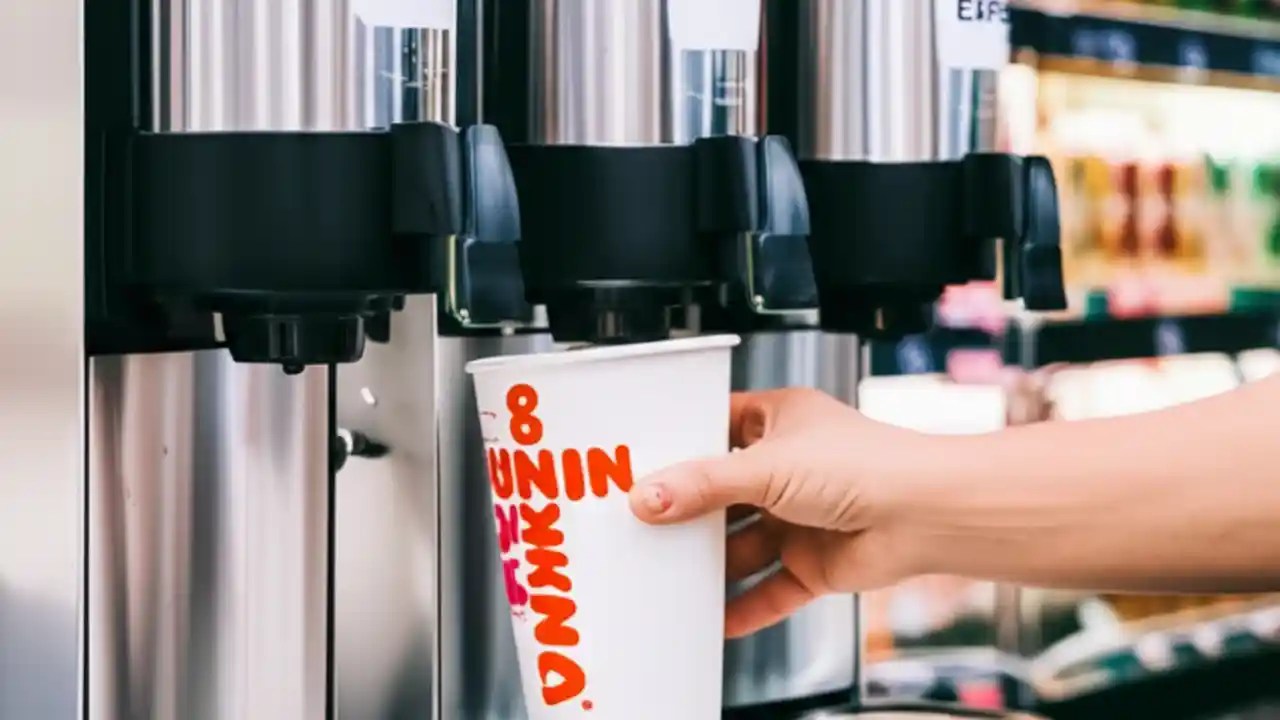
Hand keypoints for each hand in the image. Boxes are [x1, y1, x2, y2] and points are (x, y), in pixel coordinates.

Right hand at [628, 388, 933, 637]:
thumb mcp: (766, 465)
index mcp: (781, 420)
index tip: (641, 461)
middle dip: (689, 511)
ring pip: (744, 544)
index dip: (681, 443)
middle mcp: (791, 466)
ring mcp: (802, 516)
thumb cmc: (869, 465)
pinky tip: (718, 618)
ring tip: (669, 574)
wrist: (929, 514)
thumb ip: (703, 484)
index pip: (717, 426)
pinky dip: (746, 605)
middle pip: (724, 491)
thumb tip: (648, 497)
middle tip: (643, 523)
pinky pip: (771, 588)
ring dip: (712, 562)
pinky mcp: (816, 561)